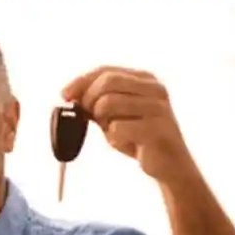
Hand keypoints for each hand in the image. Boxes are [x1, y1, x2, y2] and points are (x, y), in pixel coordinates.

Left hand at [61, 66, 197, 186]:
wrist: (169, 164)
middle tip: (89, 117)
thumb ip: (96, 103)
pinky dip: (114, 138)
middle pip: (107, 82)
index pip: (106, 70)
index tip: (65, 95)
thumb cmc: (139, 138)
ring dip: (103, 121)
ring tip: (114, 131)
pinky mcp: (157, 129)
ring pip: (108, 103)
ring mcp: (158, 107)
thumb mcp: (115, 116)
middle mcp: (154, 88)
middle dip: (89, 100)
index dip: (81, 81)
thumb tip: (69, 95)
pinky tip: (125, 143)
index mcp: (145, 79)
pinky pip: (117, 128)